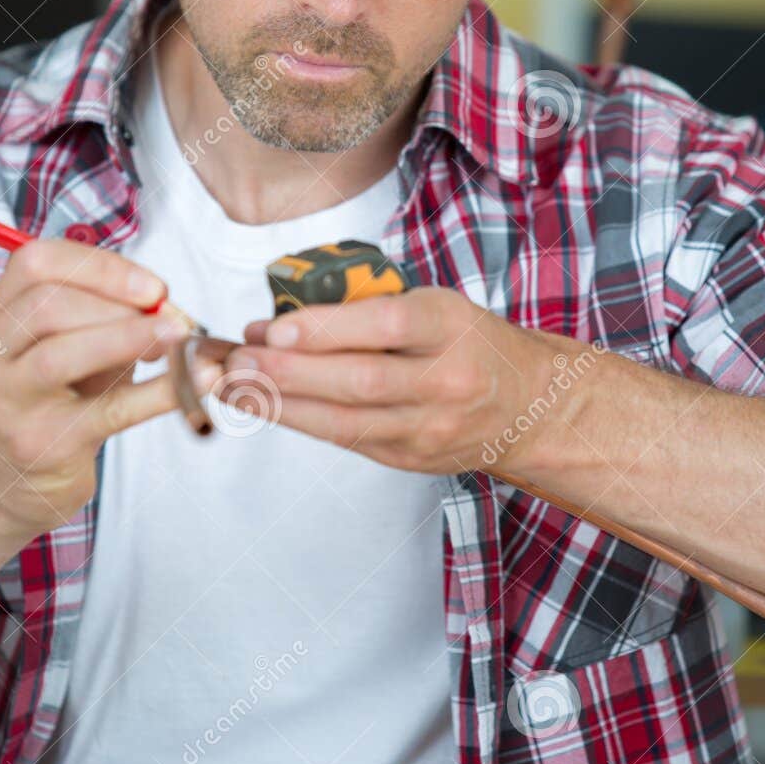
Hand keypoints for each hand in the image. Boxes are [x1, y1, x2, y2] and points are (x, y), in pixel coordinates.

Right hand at [0, 236, 197, 546]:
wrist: (12, 480)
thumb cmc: (53, 399)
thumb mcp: (73, 344)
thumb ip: (110, 317)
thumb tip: (170, 308)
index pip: (37, 262)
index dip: (102, 266)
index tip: (154, 287)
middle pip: (46, 304)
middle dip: (118, 304)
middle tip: (170, 320)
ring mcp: (7, 400)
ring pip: (60, 354)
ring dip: (129, 338)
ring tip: (178, 338)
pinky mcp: (40, 444)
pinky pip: (106, 411)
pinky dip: (157, 393)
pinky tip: (195, 382)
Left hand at [215, 286, 566, 474]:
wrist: (529, 405)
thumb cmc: (469, 343)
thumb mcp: (435, 306)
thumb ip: (366, 309)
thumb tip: (276, 325)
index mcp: (451, 326)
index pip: (386, 326)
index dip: (327, 329)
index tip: (275, 328)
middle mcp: (445, 380)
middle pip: (359, 380)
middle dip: (288, 372)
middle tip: (236, 360)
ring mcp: (430, 427)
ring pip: (347, 421)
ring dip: (282, 405)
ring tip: (235, 387)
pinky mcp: (413, 457)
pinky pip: (349, 441)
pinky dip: (303, 422)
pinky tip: (268, 407)